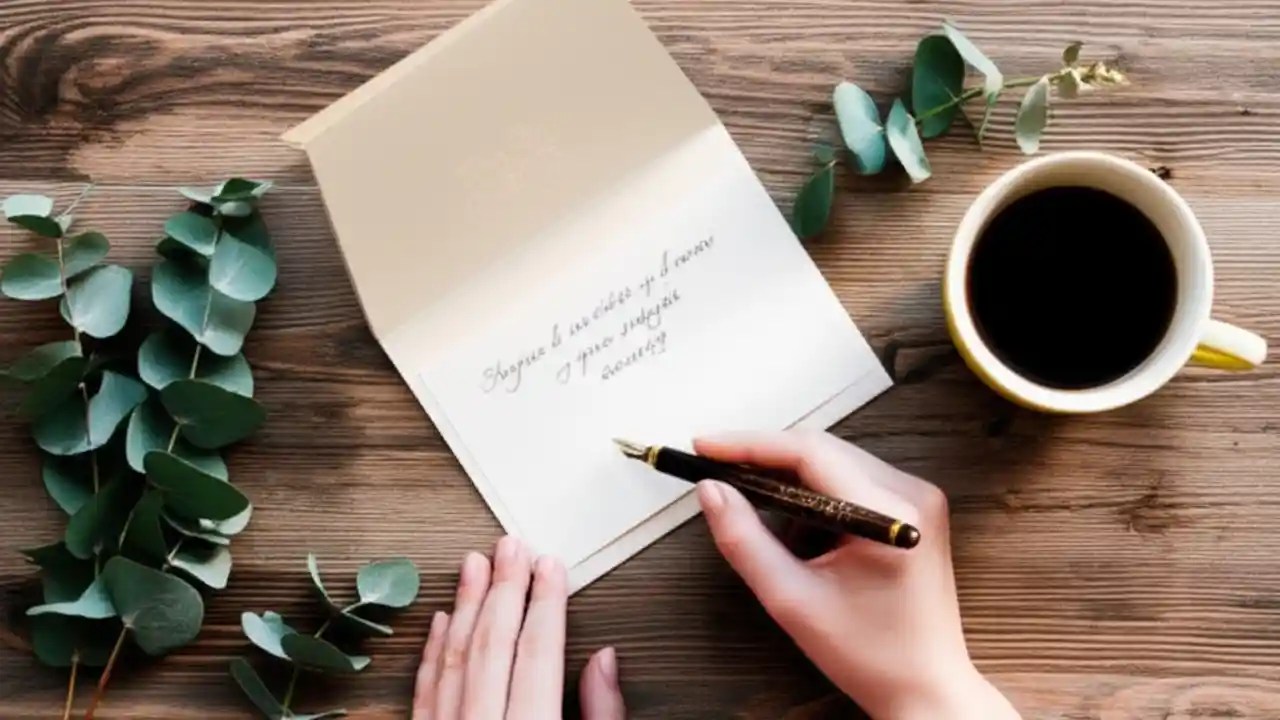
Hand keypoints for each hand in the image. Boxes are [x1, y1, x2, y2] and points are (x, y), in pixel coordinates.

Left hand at [412, 536, 626, 718]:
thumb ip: (602, 715)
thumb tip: (605, 662)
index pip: (538, 655)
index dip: (546, 605)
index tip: (551, 566)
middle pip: (492, 648)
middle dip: (504, 590)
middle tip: (511, 548)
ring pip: (453, 661)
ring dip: (466, 608)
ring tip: (474, 566)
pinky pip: (424, 692)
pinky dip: (433, 654)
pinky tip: (443, 622)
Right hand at [693, 431, 1019, 719]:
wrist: (925, 687)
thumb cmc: (871, 654)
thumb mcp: (791, 599)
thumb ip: (744, 540)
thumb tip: (712, 492)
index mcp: (889, 513)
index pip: (808, 453)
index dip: (749, 444)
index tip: (707, 447)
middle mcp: (911, 494)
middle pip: (821, 449)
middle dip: (763, 459)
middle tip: (716, 472)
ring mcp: (917, 499)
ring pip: (833, 461)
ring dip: (789, 481)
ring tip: (761, 518)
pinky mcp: (913, 509)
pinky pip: (851, 480)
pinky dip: (815, 496)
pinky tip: (800, 533)